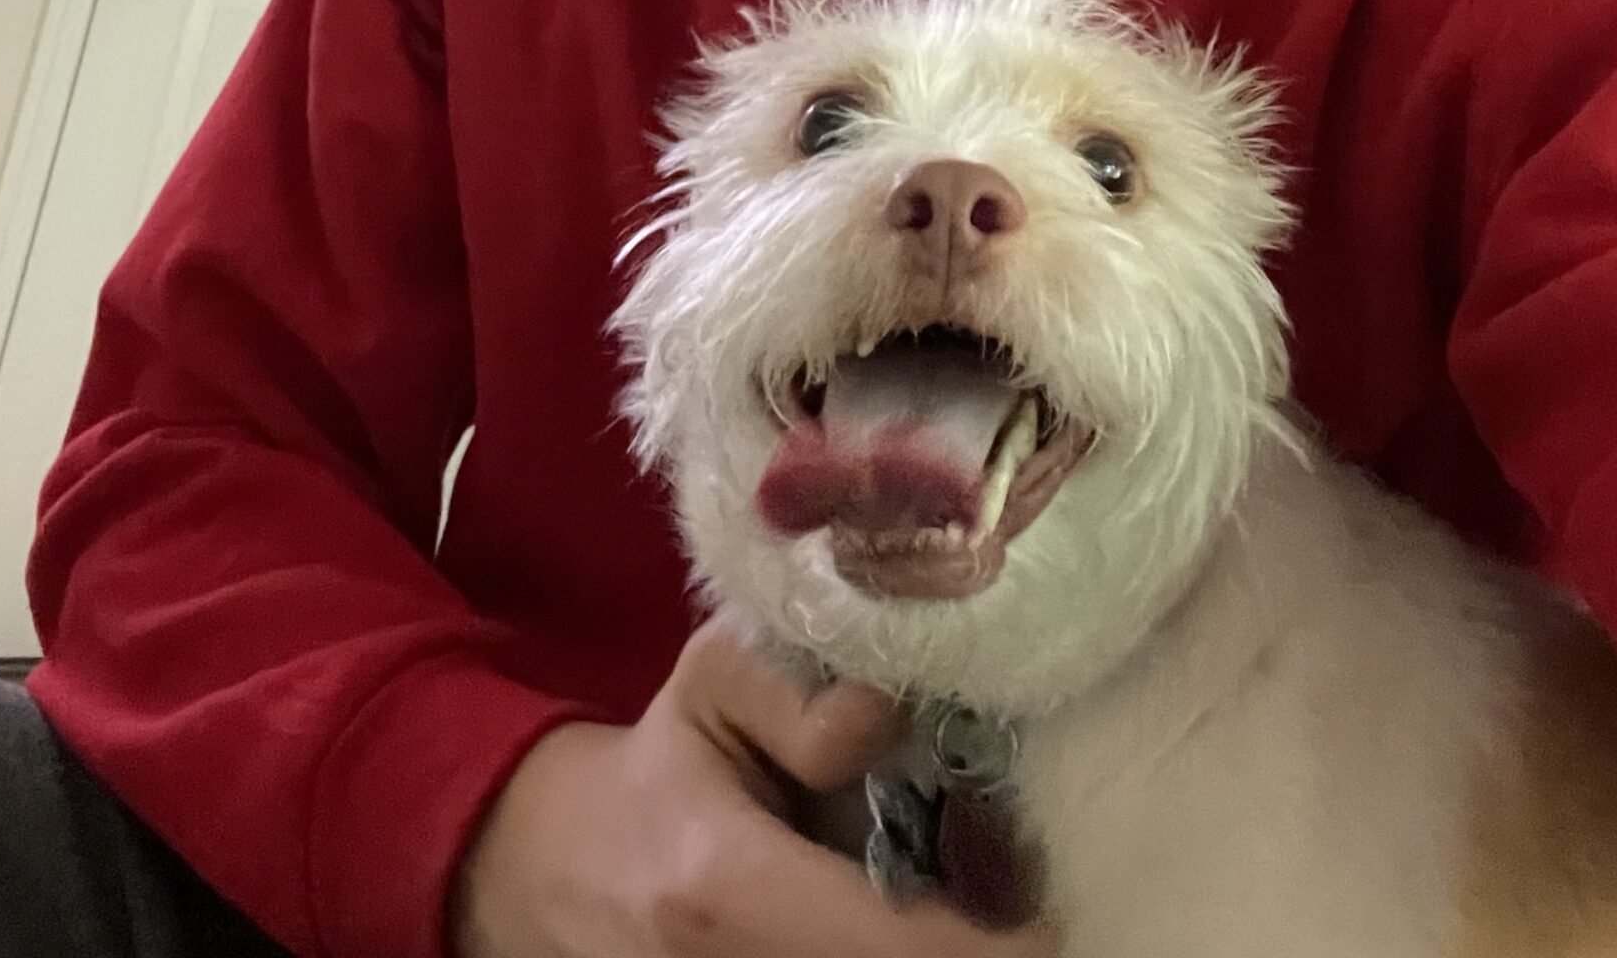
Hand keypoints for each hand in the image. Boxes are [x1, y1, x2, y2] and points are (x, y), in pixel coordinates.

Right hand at [451, 620, 1054, 957]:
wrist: (560, 872)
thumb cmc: (663, 768)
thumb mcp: (716, 686)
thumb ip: (807, 698)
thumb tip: (896, 712)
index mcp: (725, 886)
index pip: (892, 947)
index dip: (993, 948)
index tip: (1057, 922)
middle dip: (975, 949)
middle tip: (1030, 912)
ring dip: (942, 951)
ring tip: (982, 914)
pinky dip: (905, 955)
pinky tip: (929, 927)